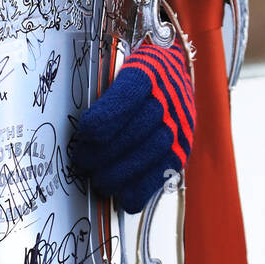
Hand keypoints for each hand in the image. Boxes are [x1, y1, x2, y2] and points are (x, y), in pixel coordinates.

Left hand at [71, 42, 194, 213]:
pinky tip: (126, 197)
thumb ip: (102, 92)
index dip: (107, 117)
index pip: (129, 94)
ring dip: (121, 172)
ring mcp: (180, 123)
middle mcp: (169, 97)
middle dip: (105, 150)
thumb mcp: (119, 67)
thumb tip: (81, 127)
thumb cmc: (134, 73)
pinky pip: (166, 169)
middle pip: (138, 128)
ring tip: (99, 180)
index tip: (86, 132)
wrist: (172, 70)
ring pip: (152, 151)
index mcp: (149, 70)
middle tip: (82, 161)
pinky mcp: (183, 145)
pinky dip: (144, 186)